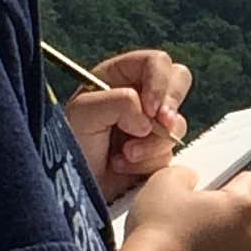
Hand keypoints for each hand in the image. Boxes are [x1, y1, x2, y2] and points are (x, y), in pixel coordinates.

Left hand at [66, 48, 191, 198]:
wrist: (73, 188)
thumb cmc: (71, 144)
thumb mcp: (85, 113)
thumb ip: (119, 102)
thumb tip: (148, 119)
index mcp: (119, 75)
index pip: (156, 62)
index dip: (159, 82)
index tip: (150, 109)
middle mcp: (138, 95)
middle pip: (179, 80)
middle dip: (171, 105)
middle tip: (162, 124)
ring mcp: (150, 123)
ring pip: (177, 122)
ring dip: (152, 143)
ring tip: (124, 155)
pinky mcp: (156, 151)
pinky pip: (170, 152)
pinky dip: (149, 162)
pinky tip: (124, 166)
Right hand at [119, 165, 250, 250]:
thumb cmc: (158, 226)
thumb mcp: (166, 179)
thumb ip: (185, 173)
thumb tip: (189, 182)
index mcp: (242, 206)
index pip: (247, 179)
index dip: (223, 174)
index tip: (204, 179)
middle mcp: (247, 237)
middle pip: (236, 211)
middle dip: (213, 205)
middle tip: (183, 204)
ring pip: (224, 238)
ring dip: (205, 232)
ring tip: (173, 231)